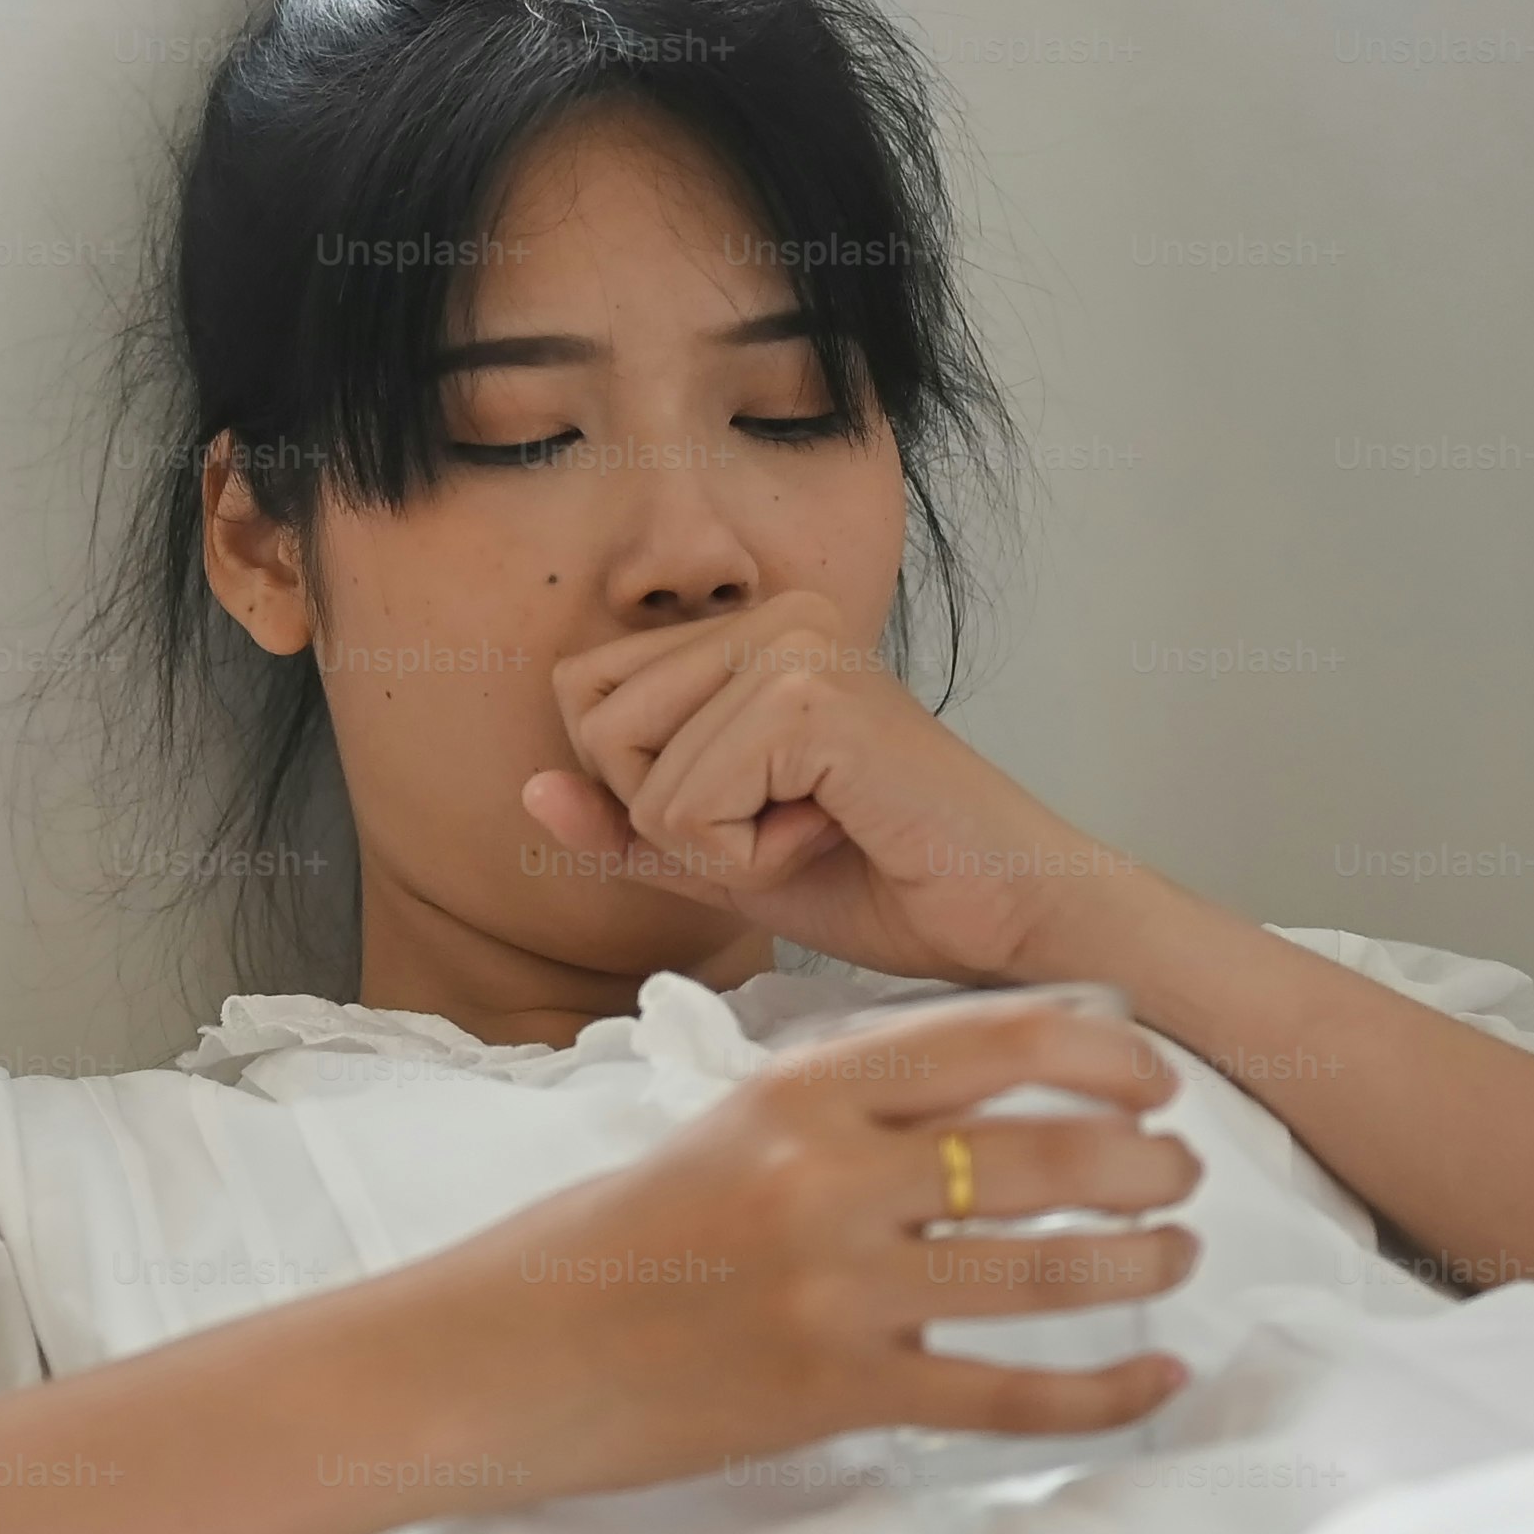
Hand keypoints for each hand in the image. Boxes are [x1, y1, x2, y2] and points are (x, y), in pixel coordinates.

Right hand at [423, 993, 1200, 1498]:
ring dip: (1141, 1265)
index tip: (1154, 1074)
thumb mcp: (711, 1135)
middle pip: (1044, 1155)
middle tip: (1182, 1174)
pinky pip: (1006, 1396)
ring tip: (1178, 1257)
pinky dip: (1103, 1392)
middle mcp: (824, 1181)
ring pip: (1045, 1272)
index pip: (991, 1044)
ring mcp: (834, 1292)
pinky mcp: (834, 1395)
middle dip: (1146, 1164)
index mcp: (793, 1097)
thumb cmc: (592, 1245)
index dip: (1103, 1052)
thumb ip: (829, 1110)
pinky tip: (1157, 1382)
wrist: (487, 1357)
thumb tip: (966, 1094)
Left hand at [518, 590, 1140, 988]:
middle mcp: (774, 613)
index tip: (760, 809)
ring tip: (821, 825)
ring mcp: (794, 646)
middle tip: (793, 822)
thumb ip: (625, 825)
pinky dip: (747, 857)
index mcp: (753, 630)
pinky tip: (836, 832)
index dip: (645, 790)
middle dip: (672, 815)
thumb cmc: (884, 882)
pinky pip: (685, 807)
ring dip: (717, 844)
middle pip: (593, 722)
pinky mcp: (810, 698)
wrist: (1005, 921)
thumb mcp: (720, 858)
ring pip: (637, 775)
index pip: (587, 695)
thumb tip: (527, 789)